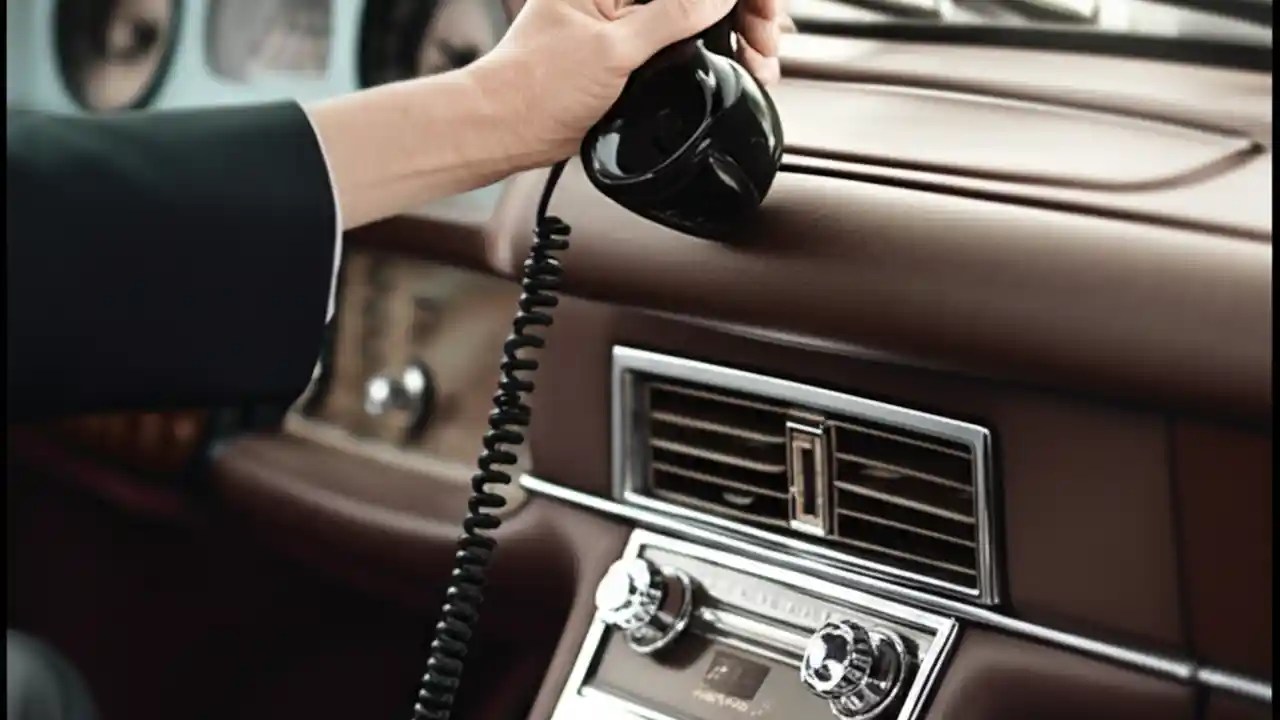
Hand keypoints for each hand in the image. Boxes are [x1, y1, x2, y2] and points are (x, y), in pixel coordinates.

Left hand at [471, 0, 789, 165]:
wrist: (509, 126)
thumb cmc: (535, 85)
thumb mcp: (613, 49)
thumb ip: (670, 16)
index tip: (762, 9)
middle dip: (745, 8)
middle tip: (768, 37)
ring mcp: (630, 14)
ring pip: (701, 9)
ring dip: (739, 28)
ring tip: (761, 58)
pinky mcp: (635, 42)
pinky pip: (689, 34)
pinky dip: (720, 46)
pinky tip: (742, 64)